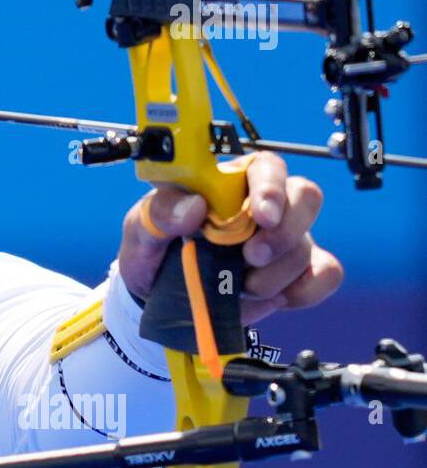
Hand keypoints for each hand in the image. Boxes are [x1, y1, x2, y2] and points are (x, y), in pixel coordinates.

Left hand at [117, 153, 343, 325]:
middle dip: (286, 230)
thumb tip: (194, 206)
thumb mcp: (140, 230)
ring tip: (241, 286)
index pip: (266, 167)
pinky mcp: (295, 275)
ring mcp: (284, 241)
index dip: (271, 186)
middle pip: (305, 196)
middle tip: (252, 256)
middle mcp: (262, 209)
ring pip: (308, 244)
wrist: (156, 300)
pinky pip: (326, 274)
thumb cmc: (154, 252)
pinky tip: (276, 298)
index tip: (261, 214)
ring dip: (277, 271)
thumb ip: (159, 213)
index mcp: (227, 185)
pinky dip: (307, 289)